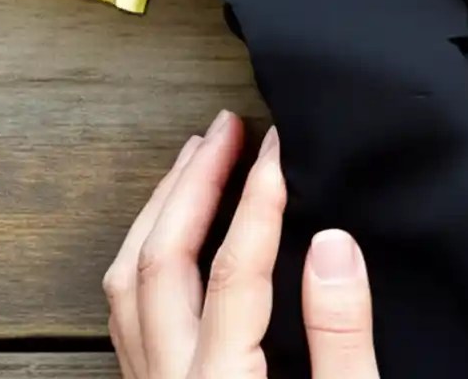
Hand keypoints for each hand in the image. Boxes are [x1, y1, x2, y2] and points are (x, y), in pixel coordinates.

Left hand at [102, 111, 380, 378]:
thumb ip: (340, 336)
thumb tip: (335, 247)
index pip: (234, 269)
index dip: (258, 198)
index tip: (276, 148)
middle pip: (161, 261)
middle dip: (193, 182)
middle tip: (224, 130)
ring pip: (128, 283)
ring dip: (158, 211)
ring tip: (191, 162)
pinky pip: (127, 310)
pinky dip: (144, 254)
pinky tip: (169, 235)